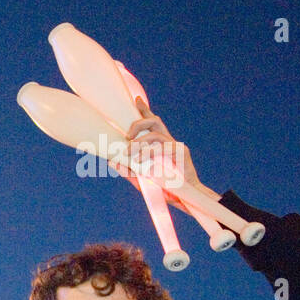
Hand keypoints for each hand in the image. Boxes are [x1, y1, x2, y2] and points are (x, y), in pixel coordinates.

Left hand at [114, 97, 219, 213]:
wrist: (187, 199)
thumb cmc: (165, 190)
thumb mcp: (141, 180)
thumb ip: (128, 171)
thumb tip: (112, 162)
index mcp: (160, 145)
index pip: (153, 123)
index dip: (145, 110)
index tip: (136, 100)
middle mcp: (169, 142)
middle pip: (155, 121)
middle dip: (138, 124)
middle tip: (127, 136)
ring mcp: (176, 146)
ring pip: (156, 134)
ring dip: (140, 142)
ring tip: (129, 152)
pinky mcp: (181, 153)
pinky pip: (162, 147)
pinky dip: (148, 153)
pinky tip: (139, 160)